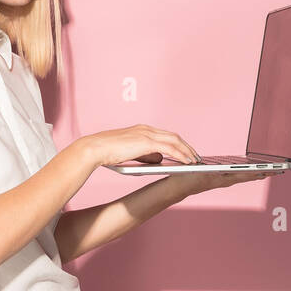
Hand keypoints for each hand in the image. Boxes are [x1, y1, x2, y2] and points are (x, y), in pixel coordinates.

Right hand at [84, 124, 199, 167]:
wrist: (95, 148)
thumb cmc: (107, 152)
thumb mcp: (130, 152)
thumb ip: (145, 154)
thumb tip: (159, 159)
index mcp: (141, 129)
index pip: (165, 135)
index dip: (178, 143)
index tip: (186, 150)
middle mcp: (146, 129)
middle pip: (174, 136)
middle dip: (187, 146)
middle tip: (196, 156)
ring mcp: (147, 134)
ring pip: (175, 140)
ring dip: (187, 150)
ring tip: (196, 160)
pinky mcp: (146, 142)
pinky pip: (170, 148)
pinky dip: (181, 154)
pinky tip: (187, 162)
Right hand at [164, 169, 271, 196]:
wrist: (178, 187)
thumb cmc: (186, 177)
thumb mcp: (199, 171)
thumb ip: (211, 169)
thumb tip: (224, 169)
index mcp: (222, 178)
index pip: (244, 175)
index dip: (258, 172)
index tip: (271, 170)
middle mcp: (225, 181)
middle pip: (247, 177)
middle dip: (262, 173)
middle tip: (278, 171)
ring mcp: (222, 181)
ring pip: (243, 177)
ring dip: (256, 173)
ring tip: (268, 170)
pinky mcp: (219, 180)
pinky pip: (237, 177)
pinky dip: (246, 174)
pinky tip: (250, 171)